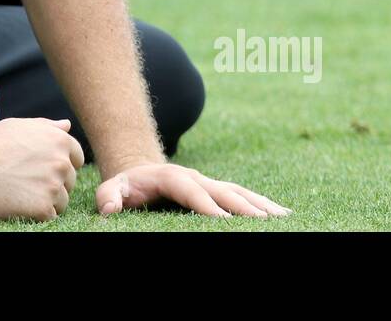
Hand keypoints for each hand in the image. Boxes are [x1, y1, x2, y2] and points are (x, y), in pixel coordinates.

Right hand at [0, 118, 85, 221]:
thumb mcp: (20, 126)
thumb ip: (47, 127)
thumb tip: (66, 125)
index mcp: (60, 141)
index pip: (77, 159)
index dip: (59, 164)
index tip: (39, 167)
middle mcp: (61, 162)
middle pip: (69, 181)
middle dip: (52, 183)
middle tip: (24, 180)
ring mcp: (54, 187)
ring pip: (62, 201)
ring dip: (46, 200)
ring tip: (21, 191)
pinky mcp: (43, 209)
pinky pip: (50, 216)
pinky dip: (37, 214)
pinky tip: (20, 203)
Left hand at [96, 163, 291, 217]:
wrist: (139, 170)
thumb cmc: (127, 186)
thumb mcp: (113, 187)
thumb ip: (109, 195)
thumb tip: (109, 207)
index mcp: (171, 177)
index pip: (191, 191)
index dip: (206, 204)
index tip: (221, 218)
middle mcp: (196, 177)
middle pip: (222, 190)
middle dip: (242, 205)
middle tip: (262, 220)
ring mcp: (209, 183)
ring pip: (238, 192)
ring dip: (259, 204)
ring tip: (282, 216)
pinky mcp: (217, 190)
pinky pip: (242, 196)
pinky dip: (262, 203)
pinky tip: (280, 213)